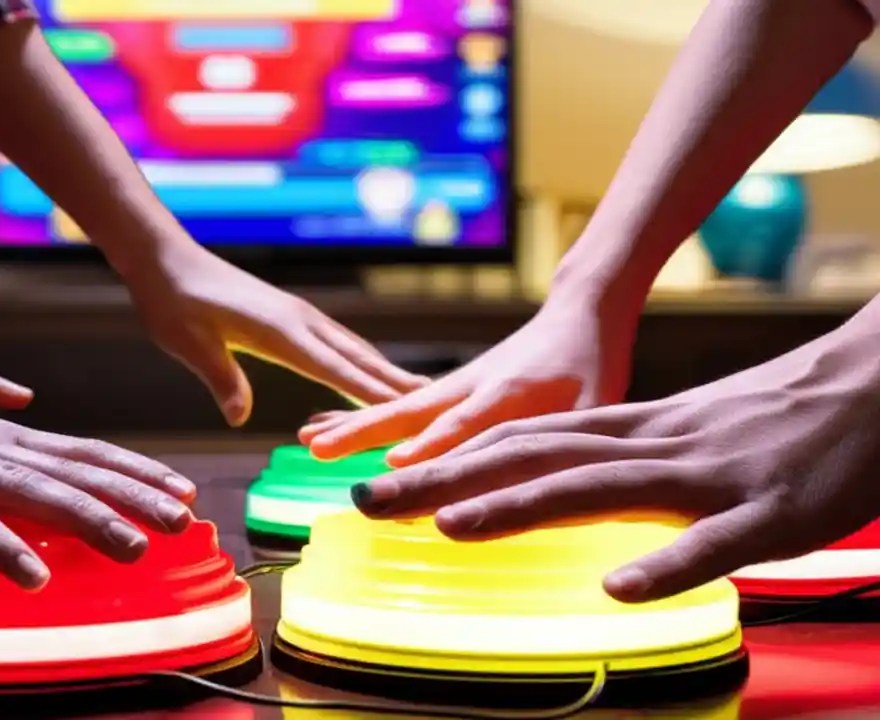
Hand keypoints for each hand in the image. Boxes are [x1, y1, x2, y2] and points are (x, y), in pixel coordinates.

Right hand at [0, 370, 197, 587]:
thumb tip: (14, 488)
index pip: (78, 451)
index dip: (132, 470)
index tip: (179, 488)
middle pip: (72, 468)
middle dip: (133, 493)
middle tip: (185, 516)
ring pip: (31, 490)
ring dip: (88, 518)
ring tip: (137, 547)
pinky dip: (1, 547)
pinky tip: (35, 577)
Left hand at [121, 245, 426, 425]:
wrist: (165, 261)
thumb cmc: (173, 303)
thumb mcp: (189, 344)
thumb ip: (221, 378)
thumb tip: (240, 417)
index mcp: (281, 331)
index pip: (338, 370)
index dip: (374, 395)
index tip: (410, 413)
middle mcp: (301, 321)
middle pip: (360, 360)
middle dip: (399, 387)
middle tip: (442, 410)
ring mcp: (300, 317)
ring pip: (355, 350)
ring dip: (387, 375)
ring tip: (423, 398)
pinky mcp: (292, 317)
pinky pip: (337, 346)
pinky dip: (363, 365)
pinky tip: (372, 377)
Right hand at [300, 295, 633, 464]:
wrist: (576, 312)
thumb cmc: (593, 368)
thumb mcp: (595, 409)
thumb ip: (565, 446)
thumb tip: (544, 497)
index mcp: (513, 390)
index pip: (469, 420)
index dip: (435, 444)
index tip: (397, 464)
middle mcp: (472, 384)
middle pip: (410, 409)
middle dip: (364, 431)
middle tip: (319, 448)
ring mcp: (454, 384)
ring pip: (394, 406)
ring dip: (350, 424)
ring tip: (306, 440)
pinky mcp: (446, 389)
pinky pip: (397, 406)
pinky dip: (359, 416)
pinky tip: (325, 430)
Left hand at [349, 328, 879, 603]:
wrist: (874, 383)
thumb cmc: (776, 416)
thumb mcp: (682, 430)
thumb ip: (619, 455)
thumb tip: (556, 481)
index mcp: (630, 428)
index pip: (520, 441)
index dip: (446, 461)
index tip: (381, 483)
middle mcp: (652, 444)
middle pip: (534, 456)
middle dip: (445, 480)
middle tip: (369, 501)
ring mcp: (706, 474)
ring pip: (600, 487)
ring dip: (522, 507)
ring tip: (449, 526)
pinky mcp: (768, 512)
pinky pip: (712, 543)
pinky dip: (664, 563)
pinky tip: (616, 589)